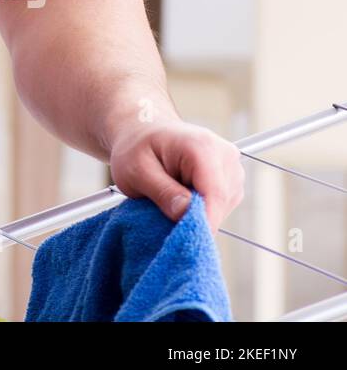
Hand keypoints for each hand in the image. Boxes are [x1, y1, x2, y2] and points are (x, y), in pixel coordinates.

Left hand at [106, 116, 244, 235]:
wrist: (143, 131)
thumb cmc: (136, 148)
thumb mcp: (136, 170)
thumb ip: (162, 191)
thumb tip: (186, 214)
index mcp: (202, 147)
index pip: (214, 194)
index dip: (202, 221)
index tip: (183, 238)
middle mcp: (225, 154)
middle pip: (220, 203)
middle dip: (196, 216)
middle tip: (165, 210)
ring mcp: (232, 166)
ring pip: (223, 207)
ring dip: (199, 211)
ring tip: (171, 195)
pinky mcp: (231, 178)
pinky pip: (222, 205)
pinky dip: (203, 207)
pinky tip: (183, 194)